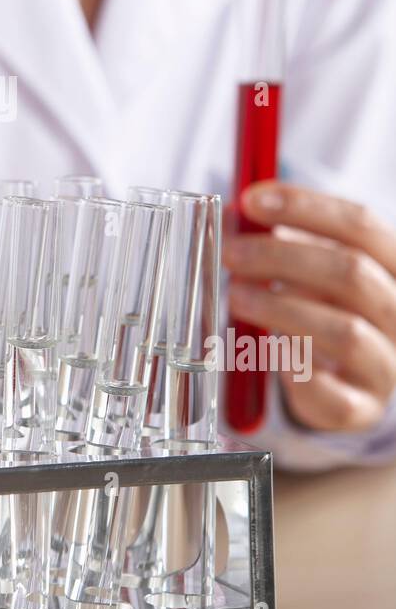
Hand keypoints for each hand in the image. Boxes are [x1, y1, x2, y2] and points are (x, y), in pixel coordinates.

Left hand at [223, 182, 395, 433]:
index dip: (305, 207)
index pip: (362, 225)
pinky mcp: (360, 408)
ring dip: (280, 309)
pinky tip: (266, 348)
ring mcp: (387, 364)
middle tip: (232, 253)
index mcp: (393, 266)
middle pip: (352, 274)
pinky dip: (293, 367)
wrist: (342, 377)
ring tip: (238, 297)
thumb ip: (271, 237)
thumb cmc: (321, 304)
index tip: (251, 200)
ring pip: (345, 333)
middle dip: (282, 258)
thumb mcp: (303, 264)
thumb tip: (228, 214)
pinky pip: (330, 392)